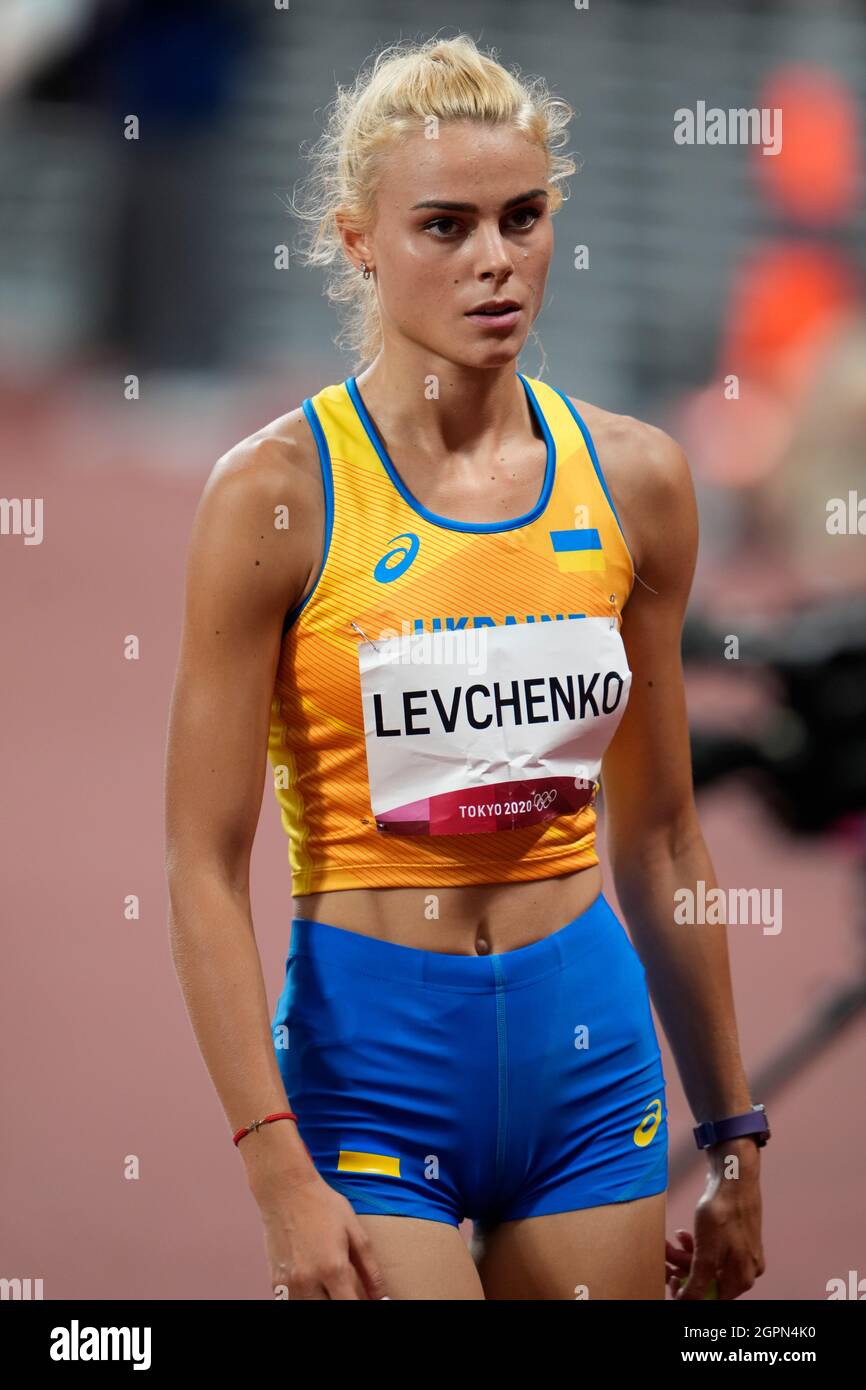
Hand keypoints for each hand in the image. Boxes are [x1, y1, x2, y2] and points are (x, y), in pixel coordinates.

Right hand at [258, 1173, 387, 1299]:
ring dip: (323, 1300)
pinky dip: (305, 1297)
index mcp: (332, 1268)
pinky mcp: (275, 1282)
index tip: (366, 1300)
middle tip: (347, 1288)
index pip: (350, 1306)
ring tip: (330, 1284)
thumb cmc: (322, 1205)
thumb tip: (380, 1295)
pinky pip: (293, 1302)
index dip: (362, 1305)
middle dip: (341, 1301)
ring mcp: (289, 1284)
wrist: (286, 1190)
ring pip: (310, 1308)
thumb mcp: (354, 1230)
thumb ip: (370, 1267)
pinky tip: (313, 1282)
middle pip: (330, 1310)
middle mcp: (309, 1281)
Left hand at [669, 1149, 764, 1299]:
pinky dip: (696, 1245)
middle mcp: (745, 1269)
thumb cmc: (723, 1214)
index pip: (711, 1298)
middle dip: (683, 1266)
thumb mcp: (707, 1254)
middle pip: (708, 1279)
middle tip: (665, 1253)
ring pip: (708, 1263)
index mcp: (741, 1278)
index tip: (672, 1280)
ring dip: (685, 1254)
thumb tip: (687, 1302)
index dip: (689, 1293)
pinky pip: (712, 1249)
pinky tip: (683, 1234)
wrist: (734, 1177)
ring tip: (671, 1241)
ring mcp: (741, 1253)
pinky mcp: (735, 1238)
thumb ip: (698, 1283)